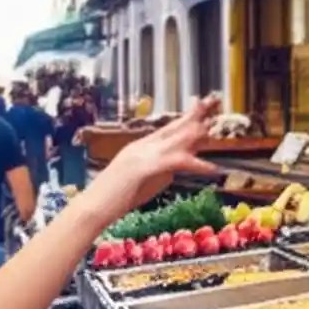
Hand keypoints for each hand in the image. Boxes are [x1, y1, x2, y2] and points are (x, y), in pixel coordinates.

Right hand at [83, 97, 222, 222]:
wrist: (92, 206)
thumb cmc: (115, 197)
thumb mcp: (144, 180)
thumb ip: (160, 170)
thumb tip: (176, 168)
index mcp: (141, 147)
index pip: (168, 129)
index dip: (187, 118)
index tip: (203, 108)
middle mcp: (142, 146)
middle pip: (174, 127)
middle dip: (196, 115)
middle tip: (214, 101)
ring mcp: (142, 155)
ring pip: (176, 139)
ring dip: (197, 131)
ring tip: (215, 125)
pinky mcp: (144, 168)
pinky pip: (176, 162)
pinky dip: (197, 164)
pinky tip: (212, 168)